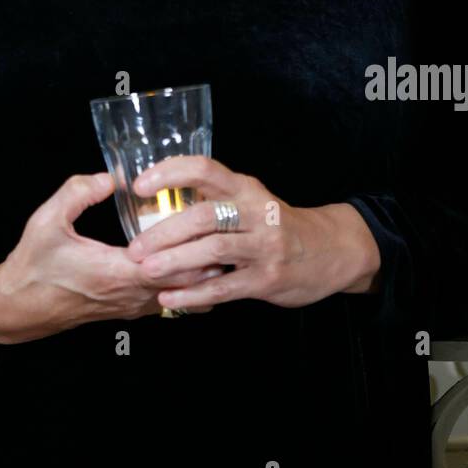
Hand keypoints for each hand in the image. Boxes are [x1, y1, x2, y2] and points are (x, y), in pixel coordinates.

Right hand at [0, 171, 224, 344]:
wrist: (18, 307)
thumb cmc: (33, 266)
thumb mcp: (46, 221)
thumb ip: (77, 193)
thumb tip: (109, 177)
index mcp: (114, 272)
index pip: (170, 264)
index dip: (191, 244)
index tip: (209, 220)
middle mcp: (129, 295)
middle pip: (186, 283)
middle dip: (208, 258)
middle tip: (226, 230)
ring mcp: (130, 307)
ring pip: (181, 297)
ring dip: (201, 274)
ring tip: (218, 245)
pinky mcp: (128, 311)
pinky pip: (169, 303)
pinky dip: (187, 287)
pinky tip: (195, 265)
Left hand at [124, 155, 381, 311]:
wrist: (332, 250)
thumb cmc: (280, 223)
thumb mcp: (252, 199)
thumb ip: (216, 198)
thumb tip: (159, 202)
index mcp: (246, 188)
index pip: (204, 169)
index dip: (169, 173)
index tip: (139, 186)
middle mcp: (256, 212)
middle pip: (203, 216)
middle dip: (164, 232)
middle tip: (135, 246)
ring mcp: (264, 246)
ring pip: (213, 250)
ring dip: (175, 262)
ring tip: (147, 270)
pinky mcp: (268, 279)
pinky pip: (225, 287)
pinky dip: (194, 294)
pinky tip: (170, 298)